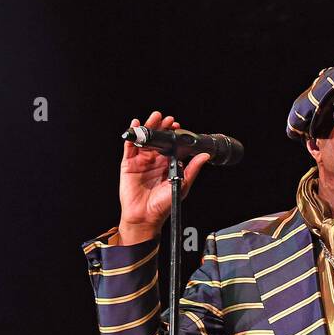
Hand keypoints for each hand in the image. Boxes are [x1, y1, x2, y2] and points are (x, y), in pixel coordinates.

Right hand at [117, 110, 209, 243]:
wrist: (145, 216)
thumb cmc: (163, 205)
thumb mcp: (181, 184)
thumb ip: (192, 169)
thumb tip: (204, 156)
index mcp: (167, 164)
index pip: (171, 145)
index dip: (173, 135)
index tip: (177, 126)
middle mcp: (154, 160)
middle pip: (157, 139)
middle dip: (162, 127)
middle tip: (167, 119)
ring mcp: (141, 161)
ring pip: (145, 139)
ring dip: (149, 127)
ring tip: (154, 118)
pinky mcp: (129, 164)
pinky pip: (130, 146)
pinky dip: (132, 135)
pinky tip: (135, 125)